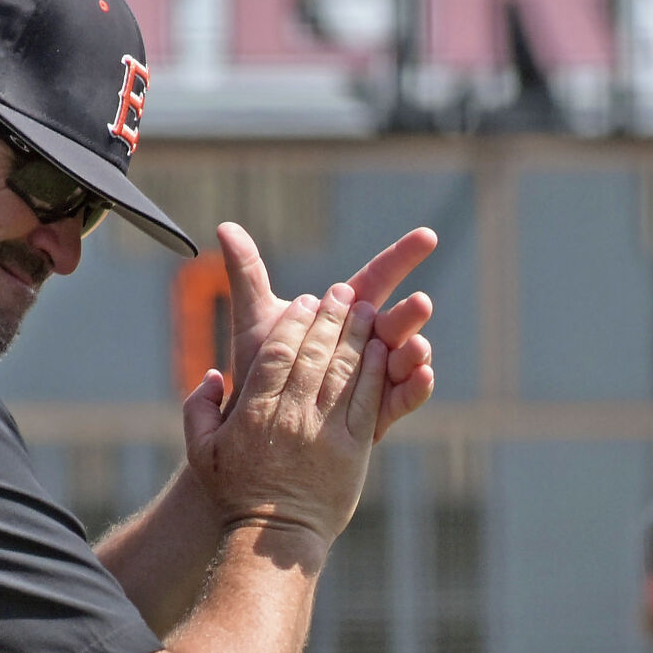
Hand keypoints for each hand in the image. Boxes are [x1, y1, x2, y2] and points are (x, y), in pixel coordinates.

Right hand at [182, 281, 383, 547]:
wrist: (274, 538)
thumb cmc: (236, 494)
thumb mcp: (200, 451)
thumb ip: (198, 408)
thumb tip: (212, 376)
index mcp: (255, 411)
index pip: (278, 353)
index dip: (295, 323)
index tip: (306, 301)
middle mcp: (292, 416)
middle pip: (315, 354)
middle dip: (332, 318)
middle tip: (343, 293)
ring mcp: (326, 432)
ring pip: (345, 371)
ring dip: (359, 336)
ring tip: (368, 310)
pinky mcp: (354, 449)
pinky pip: (368, 400)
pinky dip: (377, 371)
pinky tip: (383, 349)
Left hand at [216, 221, 436, 442]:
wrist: (256, 425)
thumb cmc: (260, 368)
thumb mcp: (255, 319)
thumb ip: (246, 274)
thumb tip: (225, 227)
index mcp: (344, 315)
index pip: (378, 277)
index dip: (402, 255)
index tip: (427, 236)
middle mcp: (365, 342)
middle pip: (394, 321)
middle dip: (409, 313)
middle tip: (421, 303)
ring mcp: (375, 376)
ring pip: (402, 359)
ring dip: (414, 351)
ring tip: (418, 348)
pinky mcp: (377, 412)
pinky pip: (402, 398)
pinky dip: (416, 388)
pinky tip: (423, 377)